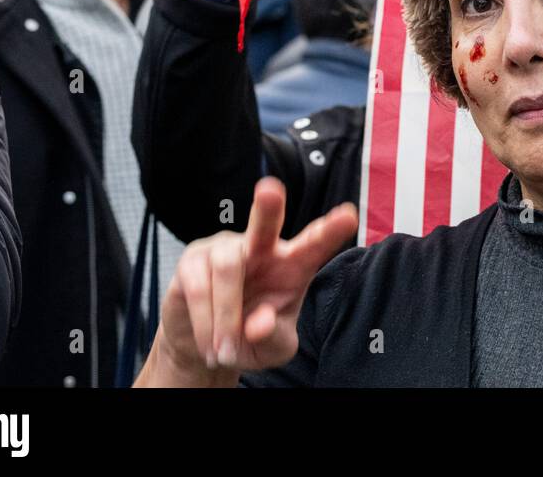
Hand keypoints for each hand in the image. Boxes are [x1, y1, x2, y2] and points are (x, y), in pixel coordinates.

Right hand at [137, 178, 357, 386]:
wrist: (206, 346)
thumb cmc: (250, 337)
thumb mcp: (272, 348)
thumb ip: (273, 337)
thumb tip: (258, 324)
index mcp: (292, 265)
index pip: (314, 245)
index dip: (330, 231)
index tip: (349, 216)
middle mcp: (260, 249)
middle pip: (264, 224)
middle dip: (267, 208)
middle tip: (270, 191)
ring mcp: (225, 249)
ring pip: (226, 267)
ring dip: (225, 314)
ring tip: (223, 351)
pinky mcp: (193, 260)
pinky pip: (198, 286)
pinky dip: (205, 320)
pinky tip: (210, 343)